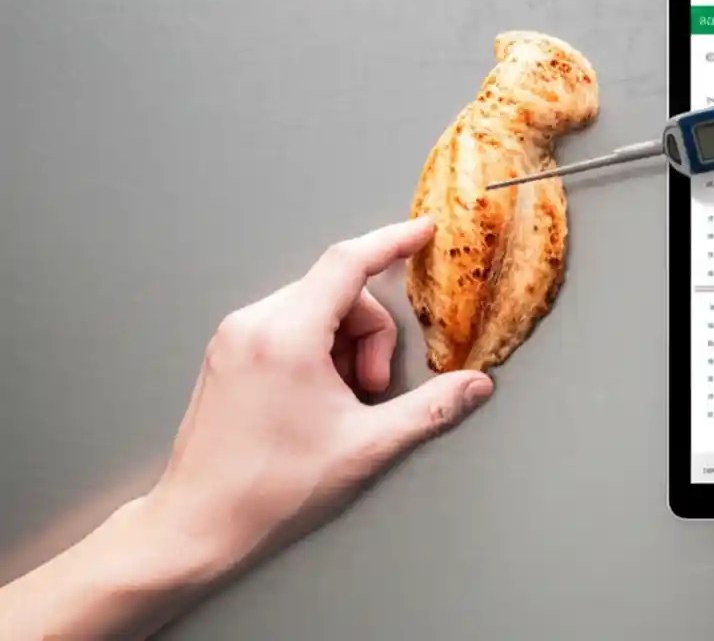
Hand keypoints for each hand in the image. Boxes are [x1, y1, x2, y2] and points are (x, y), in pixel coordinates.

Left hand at [0, 218, 494, 639]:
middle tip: (372, 388)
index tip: (422, 232)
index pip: (348, 263)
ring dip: (344, 343)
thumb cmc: (272, 487)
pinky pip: (287, 325)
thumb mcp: (365, 447)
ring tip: (343, 400)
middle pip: (337, 291)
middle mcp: (254, 323)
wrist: (199, 523)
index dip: (392, 242)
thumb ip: (428, 408)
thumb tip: (472, 386)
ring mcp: (234, 337)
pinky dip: (317, 349)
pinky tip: (319, 396)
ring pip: (314, 308)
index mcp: (287, 336)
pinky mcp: (226, 353)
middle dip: (370, 332)